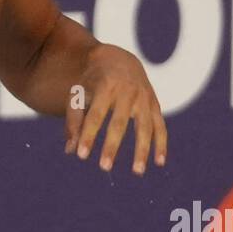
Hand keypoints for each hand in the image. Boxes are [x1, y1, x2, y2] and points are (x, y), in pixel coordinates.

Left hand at [64, 44, 166, 174]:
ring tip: (137, 172)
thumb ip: (74, 120)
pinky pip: (160, 126)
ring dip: (142, 150)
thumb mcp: (78, 93)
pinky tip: (159, 162)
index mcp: (104, 86)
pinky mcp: (154, 104)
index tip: (82, 155)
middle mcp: (127, 91)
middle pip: (119, 123)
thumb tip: (71, 150)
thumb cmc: (92, 81)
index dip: (88, 135)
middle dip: (112, 146)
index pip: (95, 115)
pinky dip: (161, 143)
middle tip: (104, 168)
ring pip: (145, 127)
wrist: (118, 59)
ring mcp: (144, 98)